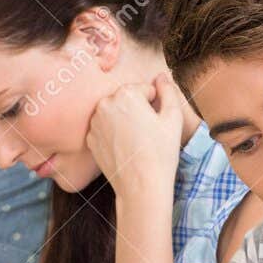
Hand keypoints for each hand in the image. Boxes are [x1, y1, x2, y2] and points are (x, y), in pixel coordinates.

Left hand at [85, 72, 185, 195]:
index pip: (144, 89)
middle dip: (137, 110)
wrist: (141, 185)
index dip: (155, 104)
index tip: (157, 122)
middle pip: (127, 99)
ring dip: (124, 121)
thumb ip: (168, 91)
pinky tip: (125, 149)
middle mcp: (105, 104)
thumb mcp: (173, 117)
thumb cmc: (160, 152)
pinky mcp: (90, 139)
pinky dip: (114, 134)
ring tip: (136, 141)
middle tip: (148, 132)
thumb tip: (161, 76)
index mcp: (126, 94)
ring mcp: (94, 122)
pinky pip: (104, 129)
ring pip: (114, 113)